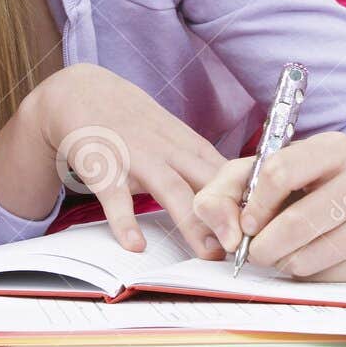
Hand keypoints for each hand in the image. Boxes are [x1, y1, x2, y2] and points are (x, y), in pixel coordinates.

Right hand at [27, 63, 229, 258]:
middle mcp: (167, 149)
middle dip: (229, 214)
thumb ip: (197, 163)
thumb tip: (233, 191)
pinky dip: (125, 221)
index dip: (247, 199)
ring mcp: (136, 158)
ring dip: (192, 223)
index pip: (226, 172)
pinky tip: (136, 245)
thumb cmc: (131, 121)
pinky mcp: (104, 167)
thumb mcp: (171, 134)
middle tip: (245, 246)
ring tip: (208, 253)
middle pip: (206, 183)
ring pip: (171, 190)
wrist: (79, 93)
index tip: (265, 225)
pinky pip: (116, 197)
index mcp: (187, 144)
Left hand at [191, 131, 345, 280]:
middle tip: (254, 250)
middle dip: (262, 244)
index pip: (280, 172)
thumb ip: (222, 195)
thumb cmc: (300, 186)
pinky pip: (323, 278)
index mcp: (332, 148)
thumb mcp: (257, 175)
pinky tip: (307, 256)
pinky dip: (303, 273)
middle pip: (296, 222)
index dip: (255, 204)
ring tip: (280, 250)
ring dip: (280, 261)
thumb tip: (227, 237)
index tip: (248, 222)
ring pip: (307, 257)